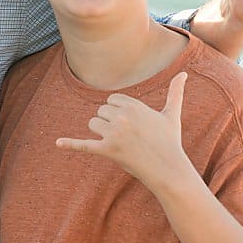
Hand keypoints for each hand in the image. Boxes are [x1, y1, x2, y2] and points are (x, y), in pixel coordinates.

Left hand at [57, 72, 192, 188]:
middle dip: (110, 122)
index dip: (118, 111)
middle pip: (101, 111)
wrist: (168, 168)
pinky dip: (70, 144)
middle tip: (128, 136)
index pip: (112, 100)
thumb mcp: (171, 115)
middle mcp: (122, 117)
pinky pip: (84, 145)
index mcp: (134, 106)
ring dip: (100, 132)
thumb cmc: (170, 141)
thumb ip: (175, 92)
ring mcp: (114, 134)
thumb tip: (185, 74)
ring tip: (119, 142)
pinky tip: (57, 143)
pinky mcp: (107, 151)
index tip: (130, 123)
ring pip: (93, 123)